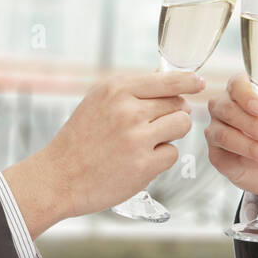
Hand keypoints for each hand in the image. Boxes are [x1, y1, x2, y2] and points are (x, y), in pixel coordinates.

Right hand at [41, 71, 201, 218]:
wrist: (58, 177)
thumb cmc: (79, 140)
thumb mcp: (98, 101)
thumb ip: (130, 91)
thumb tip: (168, 81)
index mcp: (116, 90)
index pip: (167, 79)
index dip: (188, 81)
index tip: (199, 83)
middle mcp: (128, 110)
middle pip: (178, 103)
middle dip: (174, 113)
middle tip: (155, 126)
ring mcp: (136, 138)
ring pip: (181, 125)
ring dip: (172, 134)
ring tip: (151, 142)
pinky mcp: (143, 165)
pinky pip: (173, 154)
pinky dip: (161, 158)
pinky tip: (140, 161)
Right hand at [205, 72, 257, 217]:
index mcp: (246, 91)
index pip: (237, 84)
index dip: (245, 94)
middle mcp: (227, 108)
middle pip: (226, 108)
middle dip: (252, 124)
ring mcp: (219, 130)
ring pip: (223, 133)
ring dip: (250, 145)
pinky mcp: (217, 154)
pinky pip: (222, 153)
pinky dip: (248, 157)